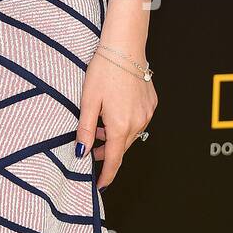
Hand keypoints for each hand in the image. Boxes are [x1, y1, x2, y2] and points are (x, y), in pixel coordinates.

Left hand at [75, 50, 157, 191]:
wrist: (124, 48)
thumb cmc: (104, 71)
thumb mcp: (88, 101)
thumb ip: (84, 128)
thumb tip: (80, 152)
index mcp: (120, 125)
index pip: (114, 160)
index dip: (106, 174)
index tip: (100, 185)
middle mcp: (138, 123)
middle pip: (121, 147)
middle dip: (107, 152)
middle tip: (90, 150)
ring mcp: (147, 113)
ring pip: (130, 134)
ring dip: (115, 135)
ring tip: (98, 126)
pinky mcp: (151, 103)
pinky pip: (138, 120)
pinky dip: (125, 123)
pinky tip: (113, 112)